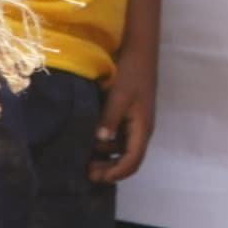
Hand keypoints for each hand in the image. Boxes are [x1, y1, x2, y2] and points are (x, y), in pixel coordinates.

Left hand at [91, 37, 157, 183]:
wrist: (139, 50)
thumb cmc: (132, 71)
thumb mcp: (120, 94)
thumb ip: (110, 118)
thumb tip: (100, 141)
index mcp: (143, 127)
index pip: (133, 160)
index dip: (116, 173)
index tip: (96, 177)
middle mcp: (140, 129)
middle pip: (127, 159)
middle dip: (109, 169)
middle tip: (86, 171)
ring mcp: (133, 123)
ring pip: (120, 149)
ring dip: (104, 157)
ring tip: (84, 157)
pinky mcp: (126, 115)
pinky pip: (116, 137)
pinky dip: (104, 144)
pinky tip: (89, 141)